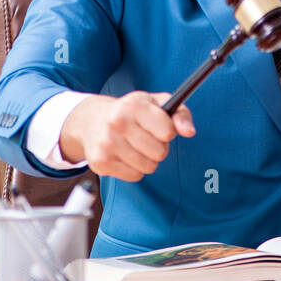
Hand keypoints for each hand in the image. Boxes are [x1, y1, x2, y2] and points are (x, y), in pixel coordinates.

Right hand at [59, 90, 195, 181]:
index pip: (168, 131)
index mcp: (133, 105)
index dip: (168, 131)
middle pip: (160, 153)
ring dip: (147, 159)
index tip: (158, 126)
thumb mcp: (156, 104)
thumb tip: (189, 131)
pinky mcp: (101, 162)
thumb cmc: (131, 112)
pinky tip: (125, 155)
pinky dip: (134, 169)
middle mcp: (117, 123)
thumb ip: (180, 114)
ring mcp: (107, 144)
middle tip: (146, 138)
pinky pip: (135, 176)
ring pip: (148, 167)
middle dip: (158, 147)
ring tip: (135, 146)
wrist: (92, 121)